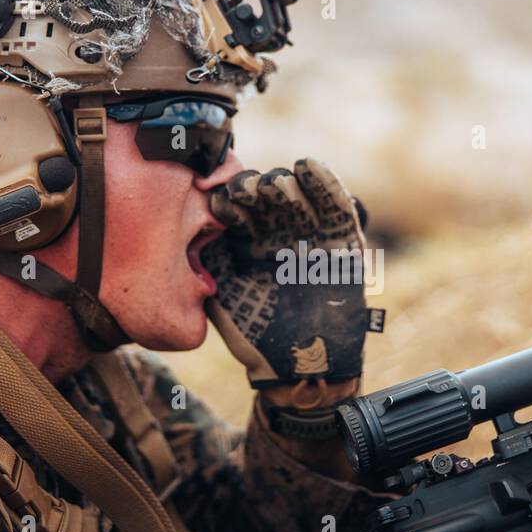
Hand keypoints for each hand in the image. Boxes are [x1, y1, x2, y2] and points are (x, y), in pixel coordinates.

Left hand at [202, 158, 374, 393]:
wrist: (303, 365)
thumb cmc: (258, 338)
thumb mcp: (223, 302)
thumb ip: (208, 270)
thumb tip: (190, 238)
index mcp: (246, 245)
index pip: (234, 207)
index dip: (224, 198)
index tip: (210, 195)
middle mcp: (276, 234)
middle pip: (264, 195)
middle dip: (252, 188)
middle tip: (243, 190)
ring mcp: (309, 234)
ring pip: (296, 194)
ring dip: (282, 183)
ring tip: (273, 184)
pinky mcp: (340, 238)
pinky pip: (334, 205)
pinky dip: (324, 183)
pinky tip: (308, 166)